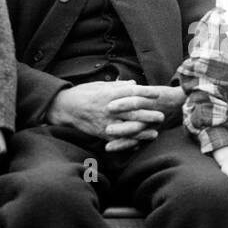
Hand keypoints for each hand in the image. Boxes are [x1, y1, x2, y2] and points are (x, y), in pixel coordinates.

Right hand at [46, 82, 176, 151]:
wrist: (65, 107)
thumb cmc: (84, 94)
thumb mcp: (101, 85)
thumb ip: (119, 86)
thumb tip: (134, 84)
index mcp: (109, 93)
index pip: (131, 92)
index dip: (146, 92)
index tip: (158, 94)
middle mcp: (109, 107)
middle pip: (133, 111)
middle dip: (149, 113)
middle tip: (162, 115)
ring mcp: (105, 121)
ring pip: (128, 127)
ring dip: (143, 130)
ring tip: (155, 132)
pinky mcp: (102, 133)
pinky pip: (118, 139)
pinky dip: (130, 142)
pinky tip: (140, 143)